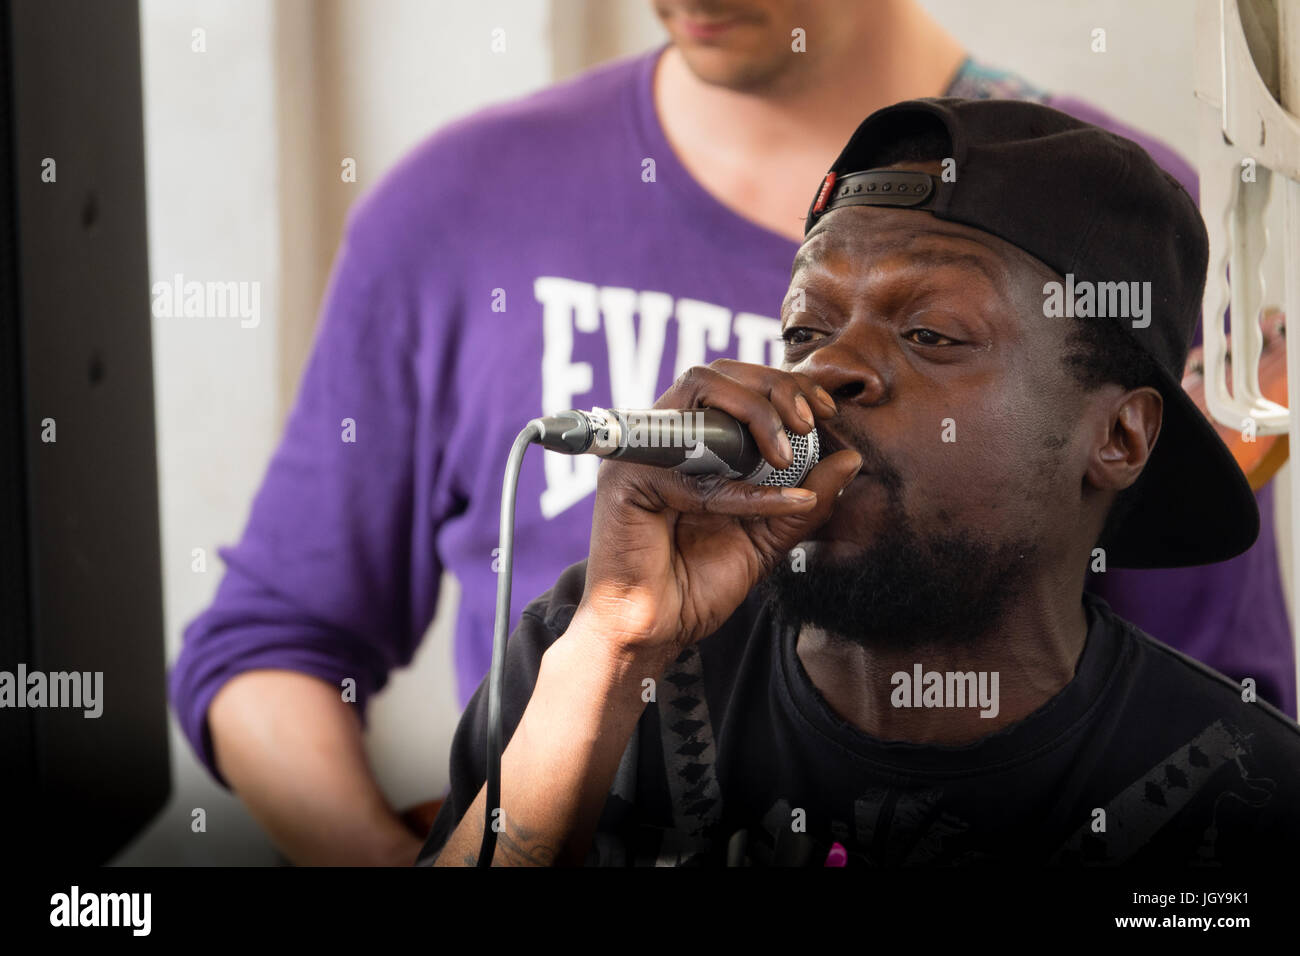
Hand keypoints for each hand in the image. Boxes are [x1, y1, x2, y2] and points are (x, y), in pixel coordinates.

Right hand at [576, 359, 861, 662]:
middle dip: (775, 386)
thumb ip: (806, 499)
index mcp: (690, 442)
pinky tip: (774, 506)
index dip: (785, 385)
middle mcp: (662, 437)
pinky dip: (740, 488)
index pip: (737, 383)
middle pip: (718, 371)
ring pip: (698, 387)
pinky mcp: (626, 478)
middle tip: (812, 421)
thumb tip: (850, 458)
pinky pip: (691, 465)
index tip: (827, 414)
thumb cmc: (697, 586)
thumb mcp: (767, 537)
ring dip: (755, 411)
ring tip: (784, 453)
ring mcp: (640, 452)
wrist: (654, 633)